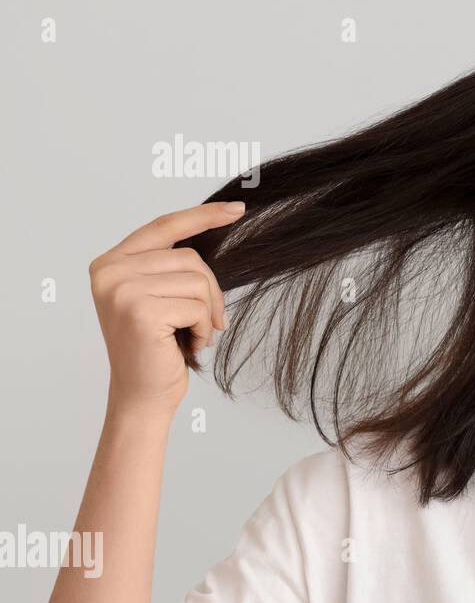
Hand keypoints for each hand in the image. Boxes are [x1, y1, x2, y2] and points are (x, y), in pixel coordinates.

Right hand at [89, 202, 244, 414]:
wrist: (142, 394)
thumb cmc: (158, 347)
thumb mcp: (160, 296)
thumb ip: (173, 265)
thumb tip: (220, 226)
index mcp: (111, 262)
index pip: (164, 226)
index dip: (203, 216)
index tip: (237, 209)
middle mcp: (109, 271)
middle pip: (189, 256)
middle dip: (211, 289)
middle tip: (208, 321)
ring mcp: (121, 290)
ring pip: (197, 280)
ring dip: (207, 311)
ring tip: (192, 334)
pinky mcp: (140, 311)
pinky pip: (198, 306)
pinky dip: (203, 328)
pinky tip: (188, 344)